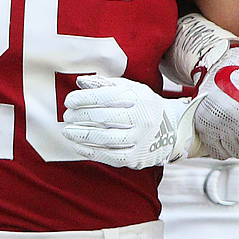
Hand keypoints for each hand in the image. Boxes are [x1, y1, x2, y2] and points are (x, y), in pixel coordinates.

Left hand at [60, 75, 188, 167]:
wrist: (171, 130)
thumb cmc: (142, 106)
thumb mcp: (131, 89)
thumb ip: (106, 84)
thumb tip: (80, 82)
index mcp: (139, 97)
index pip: (105, 97)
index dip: (83, 99)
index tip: (68, 102)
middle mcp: (142, 118)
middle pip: (103, 118)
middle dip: (80, 116)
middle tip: (66, 117)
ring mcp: (140, 139)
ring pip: (105, 139)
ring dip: (81, 135)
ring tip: (67, 132)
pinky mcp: (136, 157)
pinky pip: (110, 156)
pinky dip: (91, 152)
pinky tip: (78, 146)